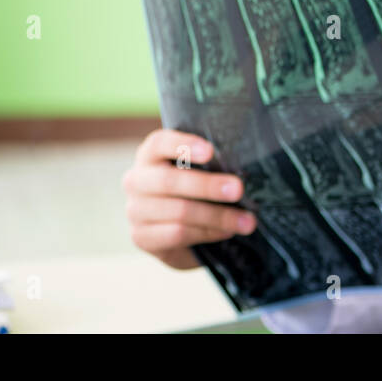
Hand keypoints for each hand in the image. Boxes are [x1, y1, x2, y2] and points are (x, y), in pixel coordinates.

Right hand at [122, 128, 254, 269]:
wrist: (176, 229)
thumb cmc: (193, 188)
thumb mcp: (199, 170)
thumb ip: (210, 163)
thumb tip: (242, 164)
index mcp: (150, 154)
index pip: (160, 143)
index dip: (183, 145)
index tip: (210, 151)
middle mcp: (136, 180)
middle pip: (169, 181)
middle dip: (208, 186)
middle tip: (238, 189)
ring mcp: (135, 210)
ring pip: (179, 212)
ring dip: (217, 216)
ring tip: (246, 221)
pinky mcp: (141, 237)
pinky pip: (178, 234)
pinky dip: (208, 233)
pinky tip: (227, 231)